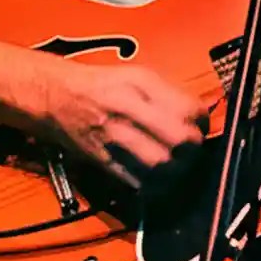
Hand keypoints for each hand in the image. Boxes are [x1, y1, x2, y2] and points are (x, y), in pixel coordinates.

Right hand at [36, 61, 208, 189]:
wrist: (59, 98)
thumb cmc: (104, 85)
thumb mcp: (141, 76)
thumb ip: (172, 94)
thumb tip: (200, 115)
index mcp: (140, 86)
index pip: (188, 110)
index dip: (202, 120)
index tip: (200, 123)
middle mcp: (128, 113)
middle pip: (179, 141)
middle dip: (194, 146)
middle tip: (193, 145)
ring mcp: (115, 140)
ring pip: (162, 166)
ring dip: (178, 168)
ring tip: (179, 161)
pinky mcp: (106, 163)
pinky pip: (139, 183)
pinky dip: (156, 184)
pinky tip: (160, 174)